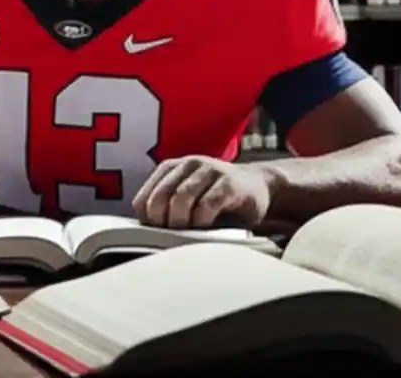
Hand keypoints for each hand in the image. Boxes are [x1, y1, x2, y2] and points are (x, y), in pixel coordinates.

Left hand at [131, 156, 271, 229]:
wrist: (257, 186)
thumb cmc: (218, 199)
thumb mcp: (189, 201)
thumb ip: (168, 210)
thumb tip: (147, 234)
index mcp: (172, 169)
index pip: (144, 198)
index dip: (147, 222)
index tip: (156, 234)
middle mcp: (188, 164)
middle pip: (161, 197)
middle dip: (162, 222)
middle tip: (172, 236)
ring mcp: (210, 170)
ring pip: (181, 198)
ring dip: (181, 222)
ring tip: (188, 232)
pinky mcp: (229, 182)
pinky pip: (207, 204)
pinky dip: (202, 220)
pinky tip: (206, 228)